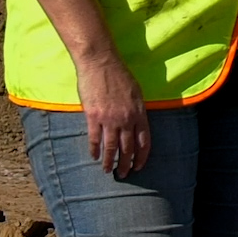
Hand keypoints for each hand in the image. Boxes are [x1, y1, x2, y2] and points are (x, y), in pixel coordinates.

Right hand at [77, 54, 150, 178]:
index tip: (138, 166)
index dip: (142, 156)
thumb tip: (137, 125)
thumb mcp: (136, 92)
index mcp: (139, 112)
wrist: (100, 62)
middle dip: (126, 164)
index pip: (144, 141)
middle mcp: (126, 118)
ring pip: (111, 147)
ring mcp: (109, 118)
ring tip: (107, 171)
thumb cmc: (119, 75)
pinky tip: (94, 157)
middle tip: (123, 174)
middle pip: (128, 148)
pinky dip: (94, 150)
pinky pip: (95, 139)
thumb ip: (137, 110)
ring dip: (109, 162)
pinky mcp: (93, 116)